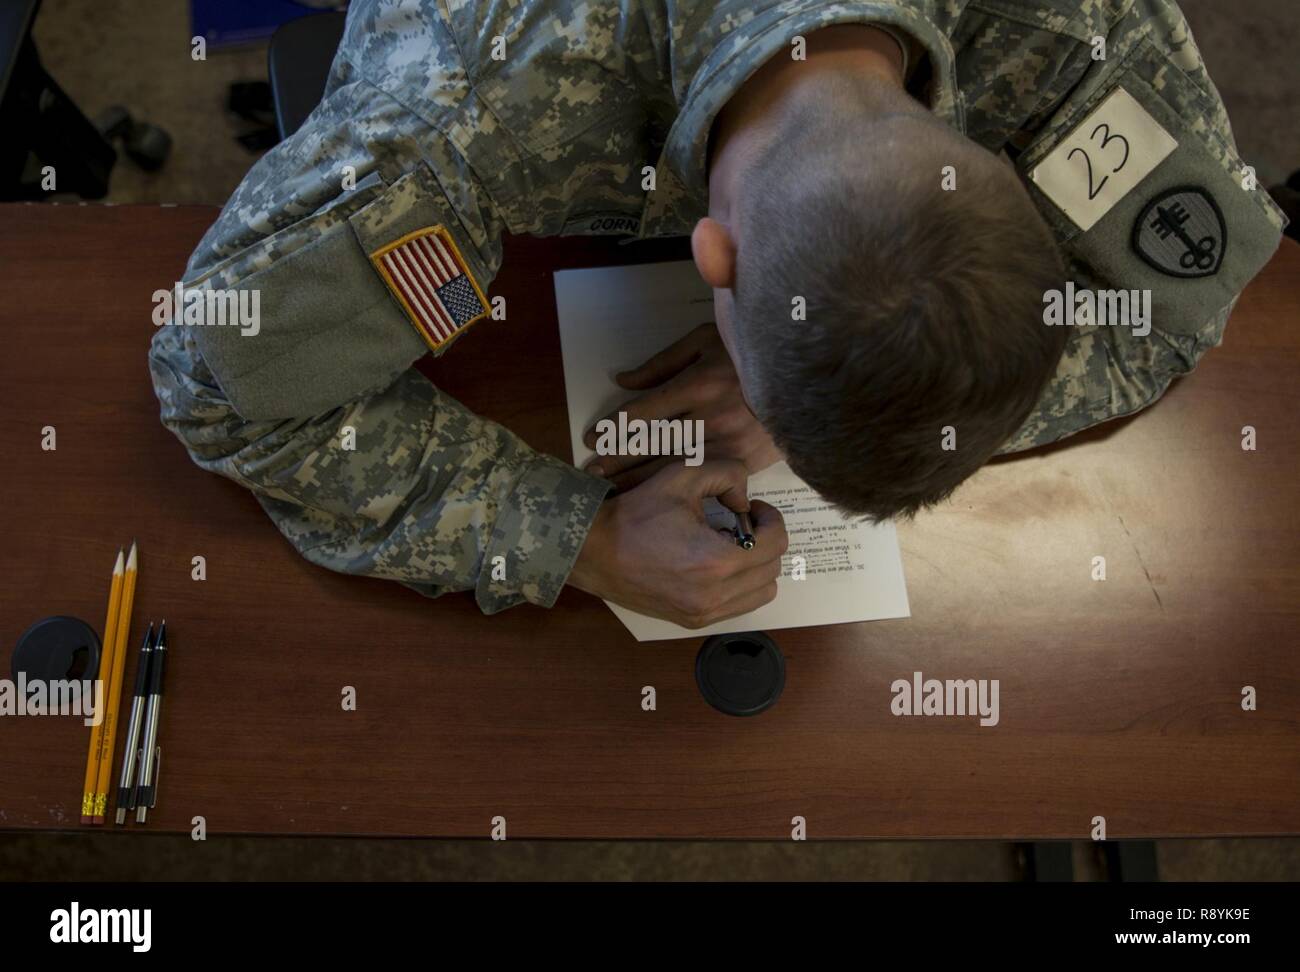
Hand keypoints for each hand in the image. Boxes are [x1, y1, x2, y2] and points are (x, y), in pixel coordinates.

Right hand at [567, 460, 788, 628]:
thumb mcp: (682, 476)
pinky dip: (738, 585)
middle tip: (739, 522)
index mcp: (717, 562)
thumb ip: (727, 474)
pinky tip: (713, 564)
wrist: (593, 551)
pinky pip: (738, 607)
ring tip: (728, 546)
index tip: (752, 506)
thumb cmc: (635, 514)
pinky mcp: (692, 621)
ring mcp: (704, 613)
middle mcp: (715, 596)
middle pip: (772, 569)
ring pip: (761, 593)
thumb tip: (745, 500)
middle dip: (763, 540)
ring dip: (755, 566)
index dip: (771, 518)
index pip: (776, 543)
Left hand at [582, 322, 782, 490]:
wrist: (806, 379)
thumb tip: (623, 381)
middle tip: (591, 474)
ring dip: (637, 480)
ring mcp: (726, 444)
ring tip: (610, 490)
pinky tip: (655, 500)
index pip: (642, 412)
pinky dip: (675, 492)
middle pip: (649, 446)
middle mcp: (707, 418)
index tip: (591, 439)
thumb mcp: (705, 341)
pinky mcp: (742, 463)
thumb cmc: (750, 355)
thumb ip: (662, 362)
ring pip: (672, 468)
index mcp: (696, 384)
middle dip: (616, 461)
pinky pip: (701, 482)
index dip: (612, 429)